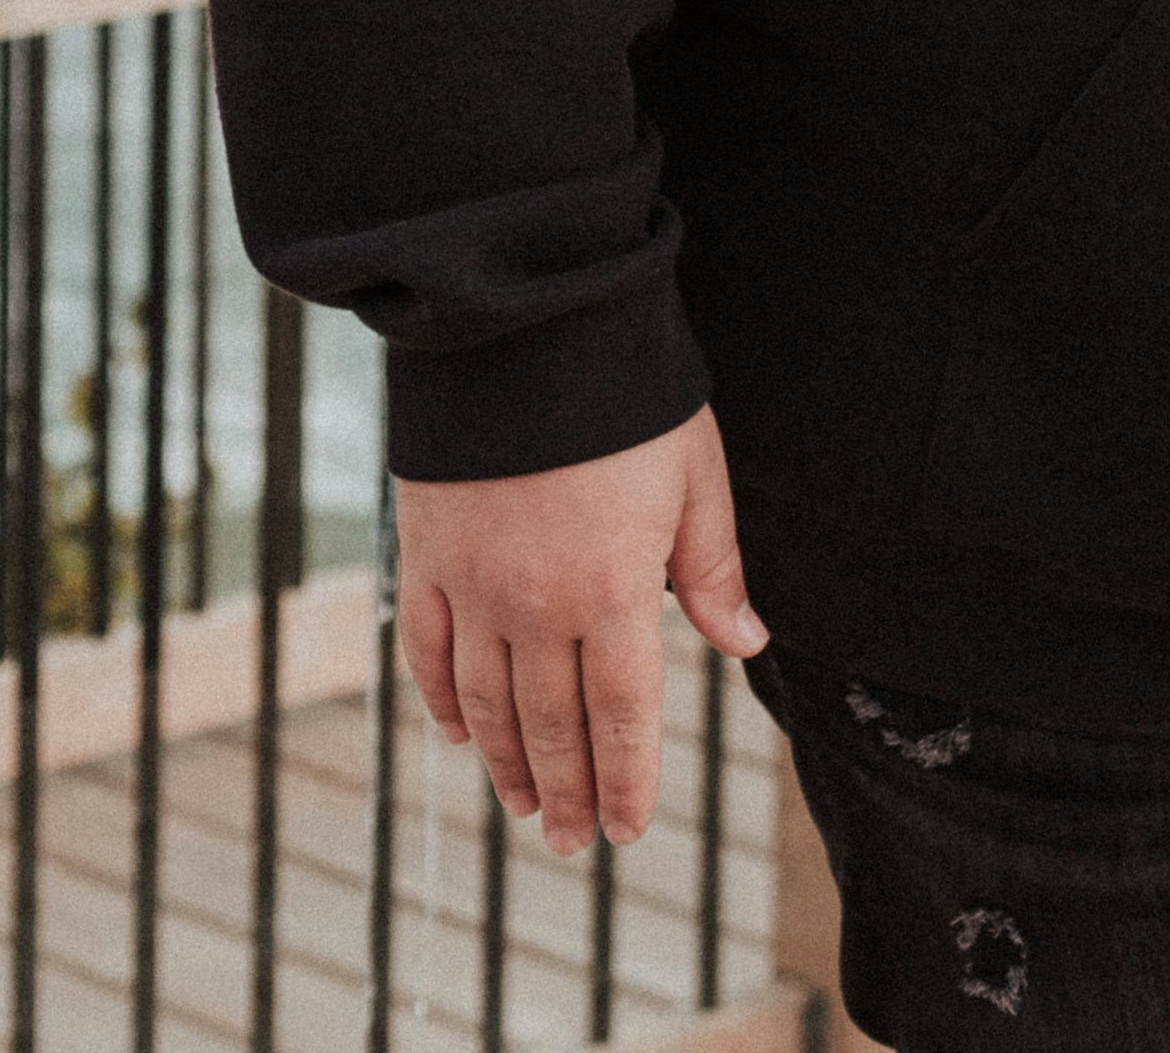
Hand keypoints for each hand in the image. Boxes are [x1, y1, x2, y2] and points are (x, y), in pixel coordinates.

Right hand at [396, 408, 766, 852]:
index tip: (627, 829)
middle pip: (550, 726)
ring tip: (523, 805)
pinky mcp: (424, 556)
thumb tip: (744, 642)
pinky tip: (459, 734)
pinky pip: (427, 653)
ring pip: (485, 704)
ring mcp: (471, 586)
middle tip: (570, 842)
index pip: (621, 716)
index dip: (625, 781)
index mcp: (610, 592)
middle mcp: (535, 606)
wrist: (524, 326)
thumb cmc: (626, 397)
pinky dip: (442, 703)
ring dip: (506, 764)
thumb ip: (712, 568)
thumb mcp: (695, 473)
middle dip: (565, 792)